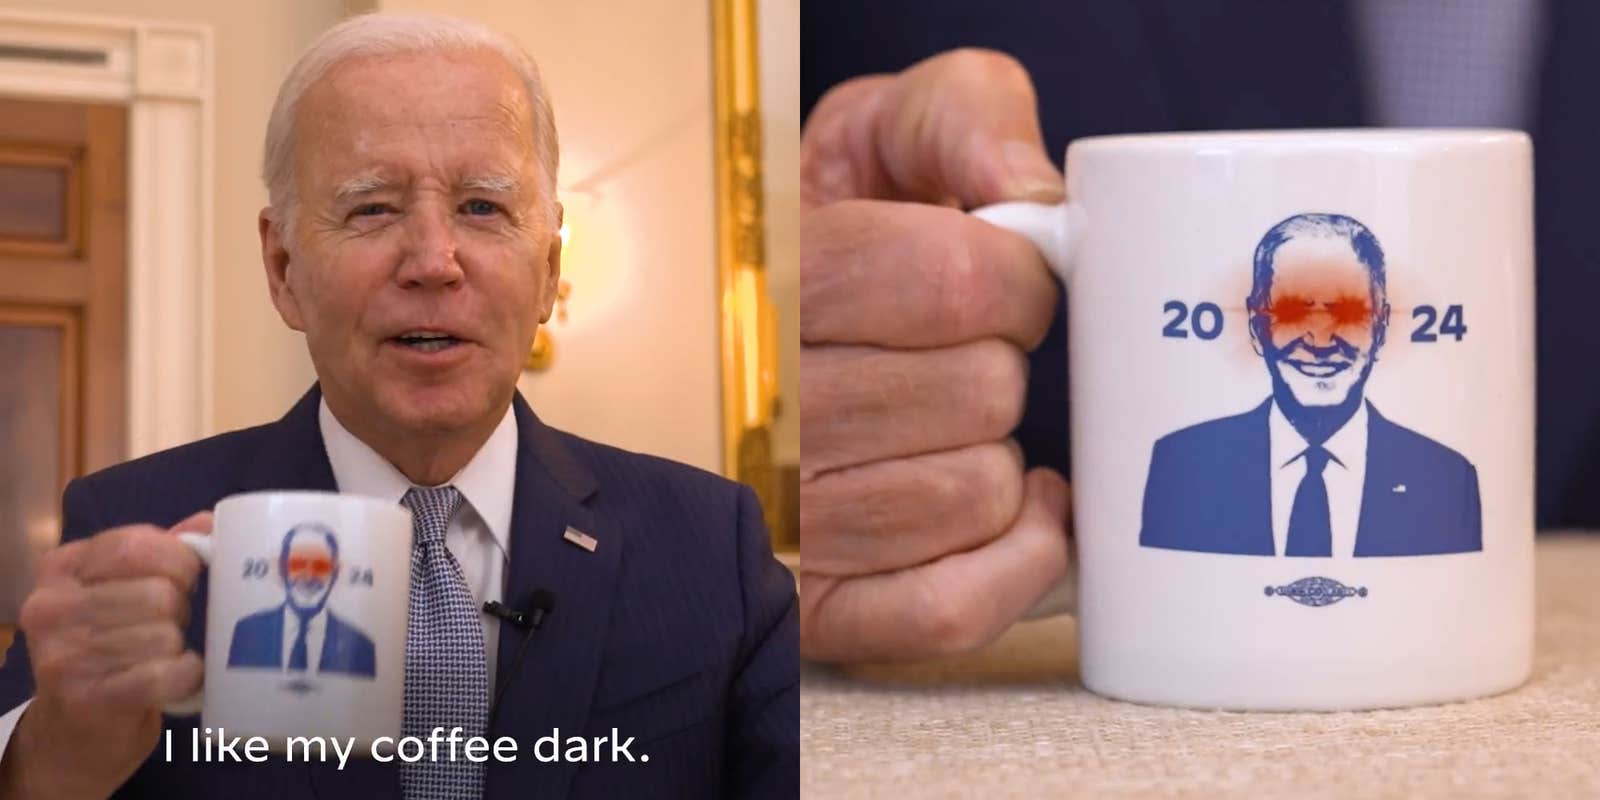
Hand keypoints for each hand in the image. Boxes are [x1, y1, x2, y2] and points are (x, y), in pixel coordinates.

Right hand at [0, 512, 210, 799]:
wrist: (72, 733)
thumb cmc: (110, 650)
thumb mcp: (122, 591)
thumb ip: (163, 552)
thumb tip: (213, 521)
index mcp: (61, 568)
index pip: (134, 544)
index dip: (179, 560)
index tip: (188, 578)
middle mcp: (50, 607)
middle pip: (157, 592)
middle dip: (182, 611)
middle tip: (174, 628)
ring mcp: (62, 655)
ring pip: (164, 633)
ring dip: (181, 647)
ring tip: (168, 655)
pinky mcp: (85, 698)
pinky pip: (163, 672)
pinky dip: (186, 675)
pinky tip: (180, 677)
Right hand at [800, 49, 1071, 662]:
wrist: (754, 325)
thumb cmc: (838, 229)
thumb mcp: (881, 131)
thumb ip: (963, 118)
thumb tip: (1037, 202)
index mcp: (775, 276)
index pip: (951, 283)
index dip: (1017, 280)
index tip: (1006, 279)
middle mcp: (762, 405)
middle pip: (975, 393)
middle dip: (1003, 363)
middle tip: (967, 351)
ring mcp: (785, 517)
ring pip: (971, 495)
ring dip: (1000, 454)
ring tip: (961, 425)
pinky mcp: (819, 606)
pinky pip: (948, 608)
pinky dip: (1012, 561)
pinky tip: (1017, 510)